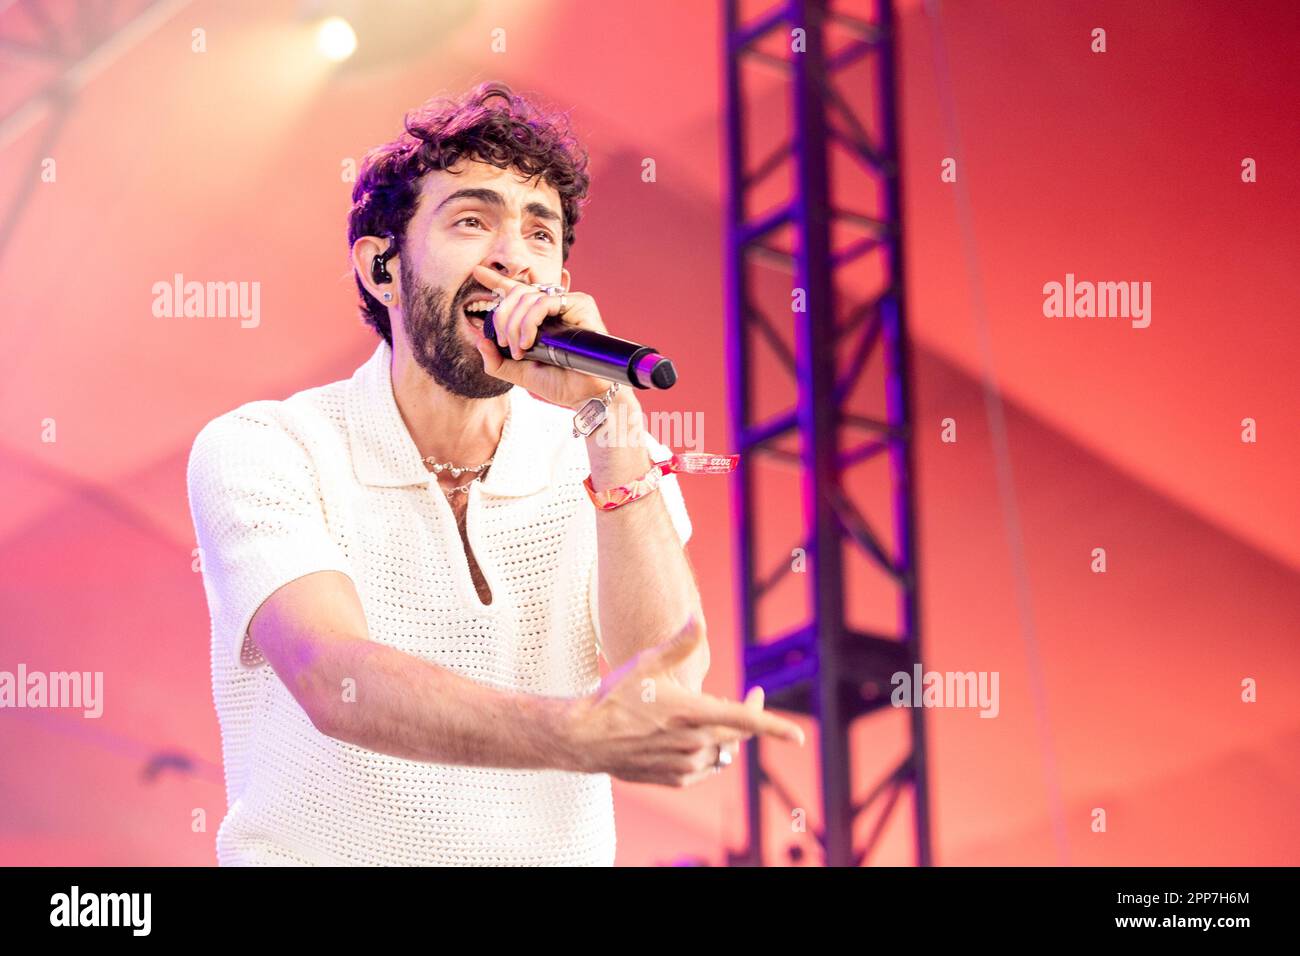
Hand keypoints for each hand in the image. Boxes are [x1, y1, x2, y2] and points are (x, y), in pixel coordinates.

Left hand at [471, 264, 610, 408]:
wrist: (584, 394)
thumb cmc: (560, 384)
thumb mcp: (519, 374)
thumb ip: (496, 361)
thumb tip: (480, 340)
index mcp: (539, 319)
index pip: (517, 292)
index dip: (498, 280)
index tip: (478, 272)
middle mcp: (552, 308)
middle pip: (516, 294)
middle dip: (501, 318)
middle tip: (502, 343)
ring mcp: (567, 303)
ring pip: (527, 297)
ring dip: (514, 325)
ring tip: (519, 349)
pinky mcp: (580, 304)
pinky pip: (544, 302)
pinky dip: (529, 320)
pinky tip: (528, 341)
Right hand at [562, 614, 805, 787]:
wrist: (585, 738)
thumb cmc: (616, 696)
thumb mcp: (646, 663)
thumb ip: (679, 643)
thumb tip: (698, 618)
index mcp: (690, 713)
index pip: (744, 720)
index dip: (774, 727)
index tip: (798, 738)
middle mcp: (692, 743)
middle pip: (738, 735)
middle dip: (751, 717)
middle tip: (753, 697)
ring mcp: (684, 765)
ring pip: (721, 751)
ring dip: (724, 735)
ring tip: (706, 716)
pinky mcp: (674, 779)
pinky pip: (704, 768)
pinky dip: (705, 753)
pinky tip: (687, 739)